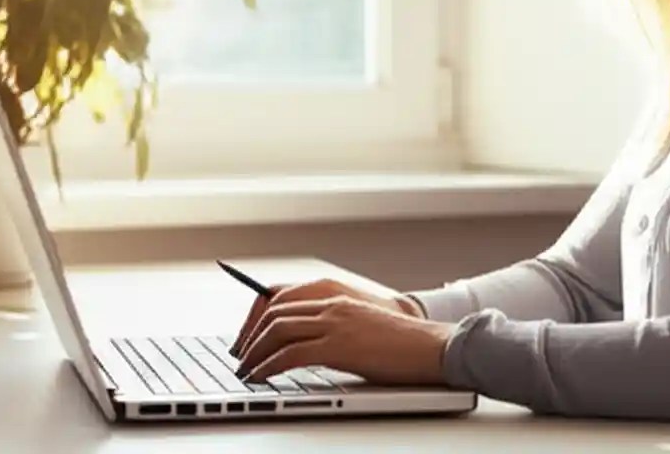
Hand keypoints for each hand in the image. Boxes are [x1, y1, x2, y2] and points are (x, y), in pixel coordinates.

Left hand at [231, 278, 421, 354]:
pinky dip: (269, 366)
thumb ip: (331, 325)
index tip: (246, 335)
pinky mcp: (338, 346)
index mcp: (334, 294)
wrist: (429, 346)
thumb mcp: (359, 323)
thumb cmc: (399, 341)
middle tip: (240, 355)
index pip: (279, 295)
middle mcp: (330, 302)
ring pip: (277, 329)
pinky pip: (290, 354)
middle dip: (249, 334)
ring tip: (246, 369)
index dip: (256, 315)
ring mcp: (334, 322)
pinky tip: (261, 376)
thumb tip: (301, 343)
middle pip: (272, 310)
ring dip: (254, 351)